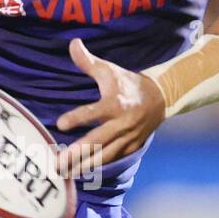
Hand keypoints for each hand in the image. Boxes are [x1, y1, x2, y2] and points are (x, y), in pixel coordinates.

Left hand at [55, 37, 165, 171]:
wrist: (160, 98)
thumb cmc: (127, 83)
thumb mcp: (109, 70)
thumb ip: (87, 61)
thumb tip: (73, 43)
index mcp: (115, 103)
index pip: (94, 112)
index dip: (78, 118)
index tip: (60, 124)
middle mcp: (122, 123)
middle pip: (98, 141)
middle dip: (77, 153)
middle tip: (58, 162)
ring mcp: (127, 138)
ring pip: (105, 155)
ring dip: (85, 166)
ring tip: (66, 174)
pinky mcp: (131, 148)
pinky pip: (113, 160)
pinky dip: (98, 168)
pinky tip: (82, 174)